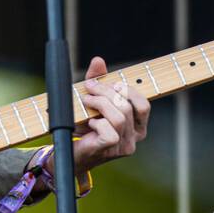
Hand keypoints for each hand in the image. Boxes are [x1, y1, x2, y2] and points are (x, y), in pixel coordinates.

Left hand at [49, 56, 150, 177]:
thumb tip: (98, 60)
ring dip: (100, 104)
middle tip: (89, 87)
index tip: (111, 84)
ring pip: (120, 118)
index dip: (128, 91)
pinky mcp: (110, 150)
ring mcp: (123, 146)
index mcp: (137, 126)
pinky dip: (97, 123)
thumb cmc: (83, 127)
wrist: (69, 152)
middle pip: (127, 107)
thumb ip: (98, 80)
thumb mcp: (92, 100)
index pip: (144, 105)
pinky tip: (89, 123)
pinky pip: (110, 132)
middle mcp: (134, 138)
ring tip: (86, 100)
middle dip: (106, 92)